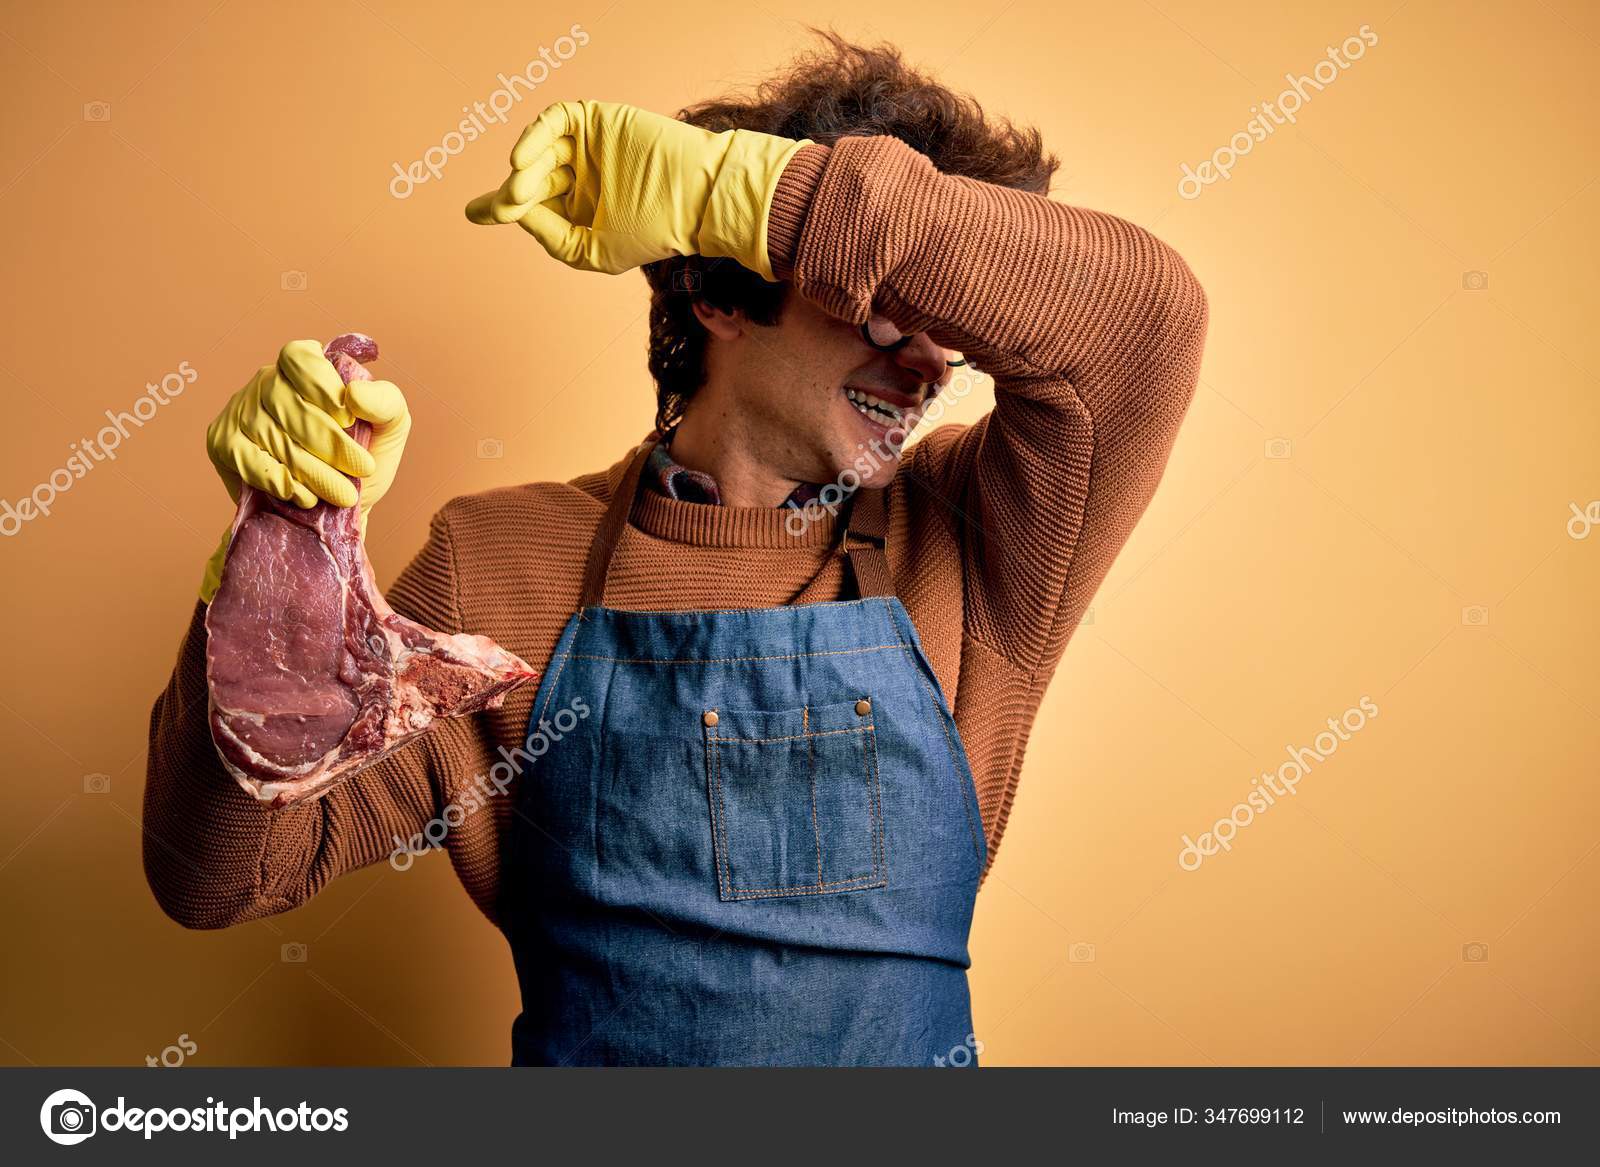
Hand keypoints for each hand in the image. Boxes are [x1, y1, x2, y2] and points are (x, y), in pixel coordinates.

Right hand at [199, 340, 409, 601]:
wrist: (337, 511)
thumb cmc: (363, 459)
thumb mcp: (388, 428)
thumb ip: (385, 402)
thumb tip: (354, 394)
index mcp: (304, 366)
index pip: (299, 358)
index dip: (321, 386)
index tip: (349, 418)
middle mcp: (266, 381)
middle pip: (286, 402)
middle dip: (329, 441)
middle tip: (361, 469)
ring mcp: (240, 411)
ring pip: (270, 435)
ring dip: (311, 469)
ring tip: (343, 493)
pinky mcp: (223, 442)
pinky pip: (245, 457)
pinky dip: (278, 479)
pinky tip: (304, 495)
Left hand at [464, 100, 808, 279]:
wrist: (695, 197)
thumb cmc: (653, 231)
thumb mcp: (592, 251)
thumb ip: (551, 235)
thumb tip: (511, 212)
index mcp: (582, 210)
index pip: (533, 205)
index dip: (501, 207)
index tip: (474, 212)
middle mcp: (581, 177)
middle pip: (531, 179)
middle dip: (512, 194)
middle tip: (503, 204)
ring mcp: (587, 148)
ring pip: (540, 153)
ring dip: (524, 172)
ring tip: (520, 190)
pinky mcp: (594, 121)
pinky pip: (553, 122)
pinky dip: (533, 137)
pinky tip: (522, 161)